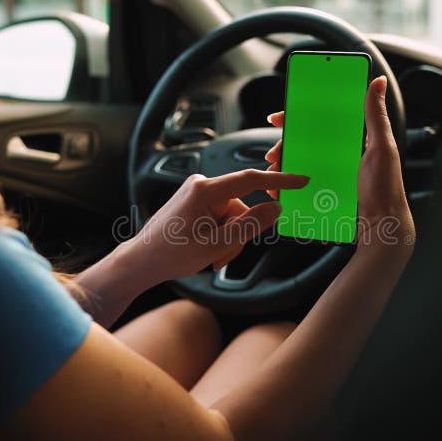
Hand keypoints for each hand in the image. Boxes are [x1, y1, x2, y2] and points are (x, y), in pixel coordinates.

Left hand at [134, 170, 309, 278]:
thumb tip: (275, 208)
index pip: (251, 180)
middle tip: (223, 257)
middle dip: (239, 234)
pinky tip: (208, 251)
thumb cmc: (171, 253)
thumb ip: (250, 225)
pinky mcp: (194, 202)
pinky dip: (220, 236)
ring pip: (232, 216)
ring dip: (229, 239)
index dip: (279, 181)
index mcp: (205, 190)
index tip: (300, 180)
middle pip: (242, 207)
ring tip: (212, 258)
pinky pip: (220, 217)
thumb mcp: (217, 245)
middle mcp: (201, 185)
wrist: (140, 261)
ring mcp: (197, 193)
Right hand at [264, 75, 413, 251]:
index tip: (280, 118)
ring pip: (302, 163)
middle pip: (307, 141)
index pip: (323, 120)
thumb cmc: (386, 189)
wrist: (382, 227)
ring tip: (275, 174)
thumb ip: (376, 116)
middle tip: (274, 154)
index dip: (300, 116)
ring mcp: (334, 173)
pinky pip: (303, 184)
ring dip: (284, 165)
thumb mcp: (382, 148)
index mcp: (355, 139)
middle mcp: (342, 154)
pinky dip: (289, 184)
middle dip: (285, 145)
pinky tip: (281, 189)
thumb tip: (378, 83)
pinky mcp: (328, 191)